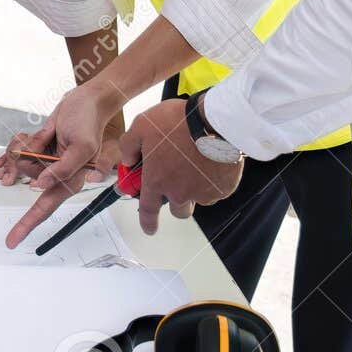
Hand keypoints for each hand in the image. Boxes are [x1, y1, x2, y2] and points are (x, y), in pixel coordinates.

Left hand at [3, 79, 124, 248]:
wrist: (86, 99)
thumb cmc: (89, 122)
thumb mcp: (82, 146)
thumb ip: (64, 169)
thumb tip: (41, 185)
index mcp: (68, 179)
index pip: (45, 207)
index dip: (28, 224)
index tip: (13, 240)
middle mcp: (54, 174)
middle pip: (25, 174)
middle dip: (22, 160)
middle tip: (36, 144)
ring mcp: (44, 161)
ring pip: (18, 160)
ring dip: (22, 144)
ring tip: (42, 133)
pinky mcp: (37, 148)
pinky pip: (17, 149)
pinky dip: (18, 141)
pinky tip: (24, 137)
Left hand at [119, 99, 243, 234]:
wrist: (214, 121)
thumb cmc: (177, 122)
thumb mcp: (142, 125)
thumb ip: (129, 145)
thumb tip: (127, 159)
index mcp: (157, 181)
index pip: (148, 210)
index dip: (147, 222)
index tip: (150, 229)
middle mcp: (179, 192)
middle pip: (177, 210)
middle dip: (177, 200)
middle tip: (180, 179)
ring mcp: (202, 192)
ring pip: (198, 199)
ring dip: (196, 188)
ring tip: (199, 164)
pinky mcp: (223, 188)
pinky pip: (216, 190)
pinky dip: (213, 179)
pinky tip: (213, 161)